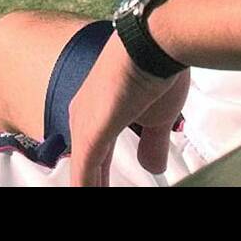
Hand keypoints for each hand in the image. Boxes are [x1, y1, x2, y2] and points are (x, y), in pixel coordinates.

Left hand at [67, 30, 189, 186]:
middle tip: (99, 192)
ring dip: (93, 187)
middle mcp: (84, 116)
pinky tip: (91, 198)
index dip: (101, 178)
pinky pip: (84, 174)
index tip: (108, 186)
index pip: (96, 155)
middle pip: (86, 165)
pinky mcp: (89, 133)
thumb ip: (151, 143)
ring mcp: (84, 125)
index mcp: (98, 110)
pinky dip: (88, 189)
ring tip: (97, 196)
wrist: (154, 41)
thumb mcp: (158, 115)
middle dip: (95, 183)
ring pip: (83, 172)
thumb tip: (152, 167)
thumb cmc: (157, 66)